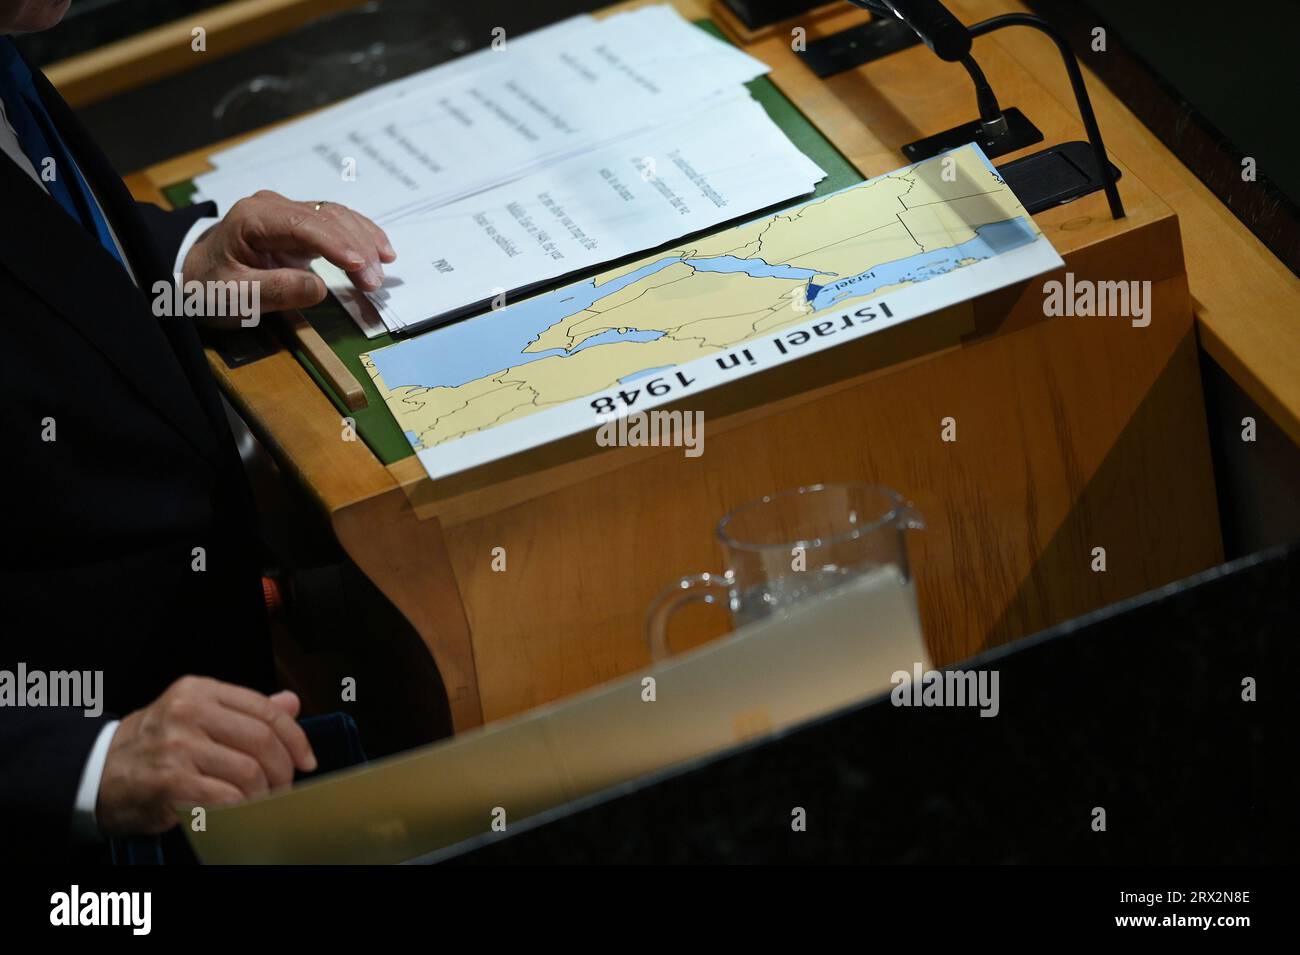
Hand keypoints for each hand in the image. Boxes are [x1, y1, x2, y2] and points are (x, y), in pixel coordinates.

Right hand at [96, 676, 317, 835]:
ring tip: (260, 802)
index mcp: (199, 691)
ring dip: (264, 794)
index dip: (295, 738)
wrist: (97, 773)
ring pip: (248, 772)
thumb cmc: (153, 746)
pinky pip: (227, 798)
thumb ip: (243, 710)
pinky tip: (240, 812)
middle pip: (262, 741)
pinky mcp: (170, 782)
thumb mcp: (195, 715)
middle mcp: (188, 712)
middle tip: (284, 788)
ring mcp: (178, 747)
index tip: (306, 760)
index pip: (265, 710)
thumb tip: (292, 702)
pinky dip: (242, 809)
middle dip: (282, 770)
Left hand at [181, 190, 396, 321]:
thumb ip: (274, 290)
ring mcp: (288, 212)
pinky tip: (381, 251)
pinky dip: (362, 236)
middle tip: (374, 282)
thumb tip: (318, 288)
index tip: (359, 265)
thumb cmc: (209, 287)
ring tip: (382, 272)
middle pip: (326, 217)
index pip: (302, 225)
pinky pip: (337, 224)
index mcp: (252, 218)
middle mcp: (273, 206)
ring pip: (337, 217)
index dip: (334, 244)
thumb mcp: (234, 296)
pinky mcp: (301, 224)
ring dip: (364, 242)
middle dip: (356, 248)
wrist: (195, 275)